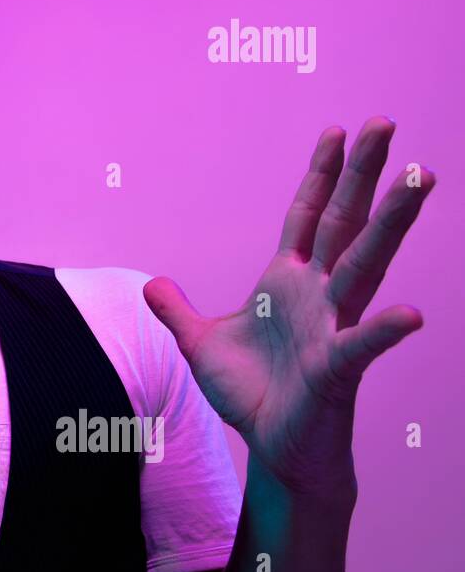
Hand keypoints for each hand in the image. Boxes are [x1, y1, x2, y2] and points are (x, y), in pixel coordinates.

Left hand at [143, 117, 435, 501]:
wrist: (276, 448)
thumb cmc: (252, 394)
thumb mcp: (201, 345)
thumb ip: (178, 312)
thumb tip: (152, 285)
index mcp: (288, 281)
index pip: (307, 215)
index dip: (321, 173)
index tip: (337, 130)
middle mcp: (319, 294)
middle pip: (343, 222)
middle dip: (364, 174)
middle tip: (385, 123)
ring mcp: (333, 326)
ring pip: (366, 264)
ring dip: (391, 222)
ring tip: (420, 179)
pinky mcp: (336, 368)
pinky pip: (362, 346)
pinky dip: (384, 330)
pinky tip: (410, 314)